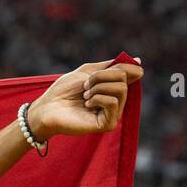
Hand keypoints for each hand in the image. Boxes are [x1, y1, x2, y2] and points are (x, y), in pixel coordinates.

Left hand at [27, 58, 142, 138]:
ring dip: (98, 88)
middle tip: (84, 86)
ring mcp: (113, 114)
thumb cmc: (63, 90)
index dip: (118, 67)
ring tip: (84, 96)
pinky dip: (98, 99)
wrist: (47, 107)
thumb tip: (139, 62)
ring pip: (120, 90)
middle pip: (124, 79)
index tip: (97, 72)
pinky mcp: (107, 124)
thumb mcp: (88, 71)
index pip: (131, 72)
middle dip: (101, 77)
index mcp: (113, 88)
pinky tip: (86, 105)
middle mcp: (116, 101)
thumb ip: (112, 67)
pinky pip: (113, 103)